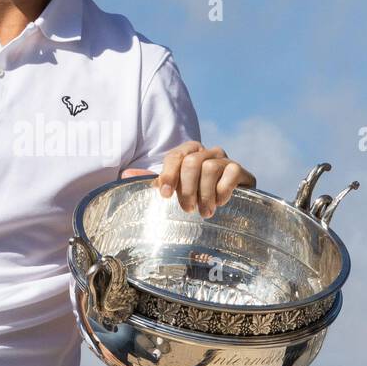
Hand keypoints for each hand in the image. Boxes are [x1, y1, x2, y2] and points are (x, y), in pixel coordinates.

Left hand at [122, 140, 255, 217]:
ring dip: (205, 194)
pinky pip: (232, 173)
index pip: (175, 156)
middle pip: (192, 162)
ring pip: (210, 168)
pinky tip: (220, 203)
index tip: (165, 196)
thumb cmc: (194, 196)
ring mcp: (226, 160)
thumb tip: (125, 175)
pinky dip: (223, 191)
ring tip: (204, 213)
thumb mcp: (172, 189)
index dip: (169, 175)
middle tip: (187, 210)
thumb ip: (153, 181)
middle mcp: (207, 152)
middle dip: (187, 189)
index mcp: (188, 153)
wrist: (228, 206)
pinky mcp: (242, 171)